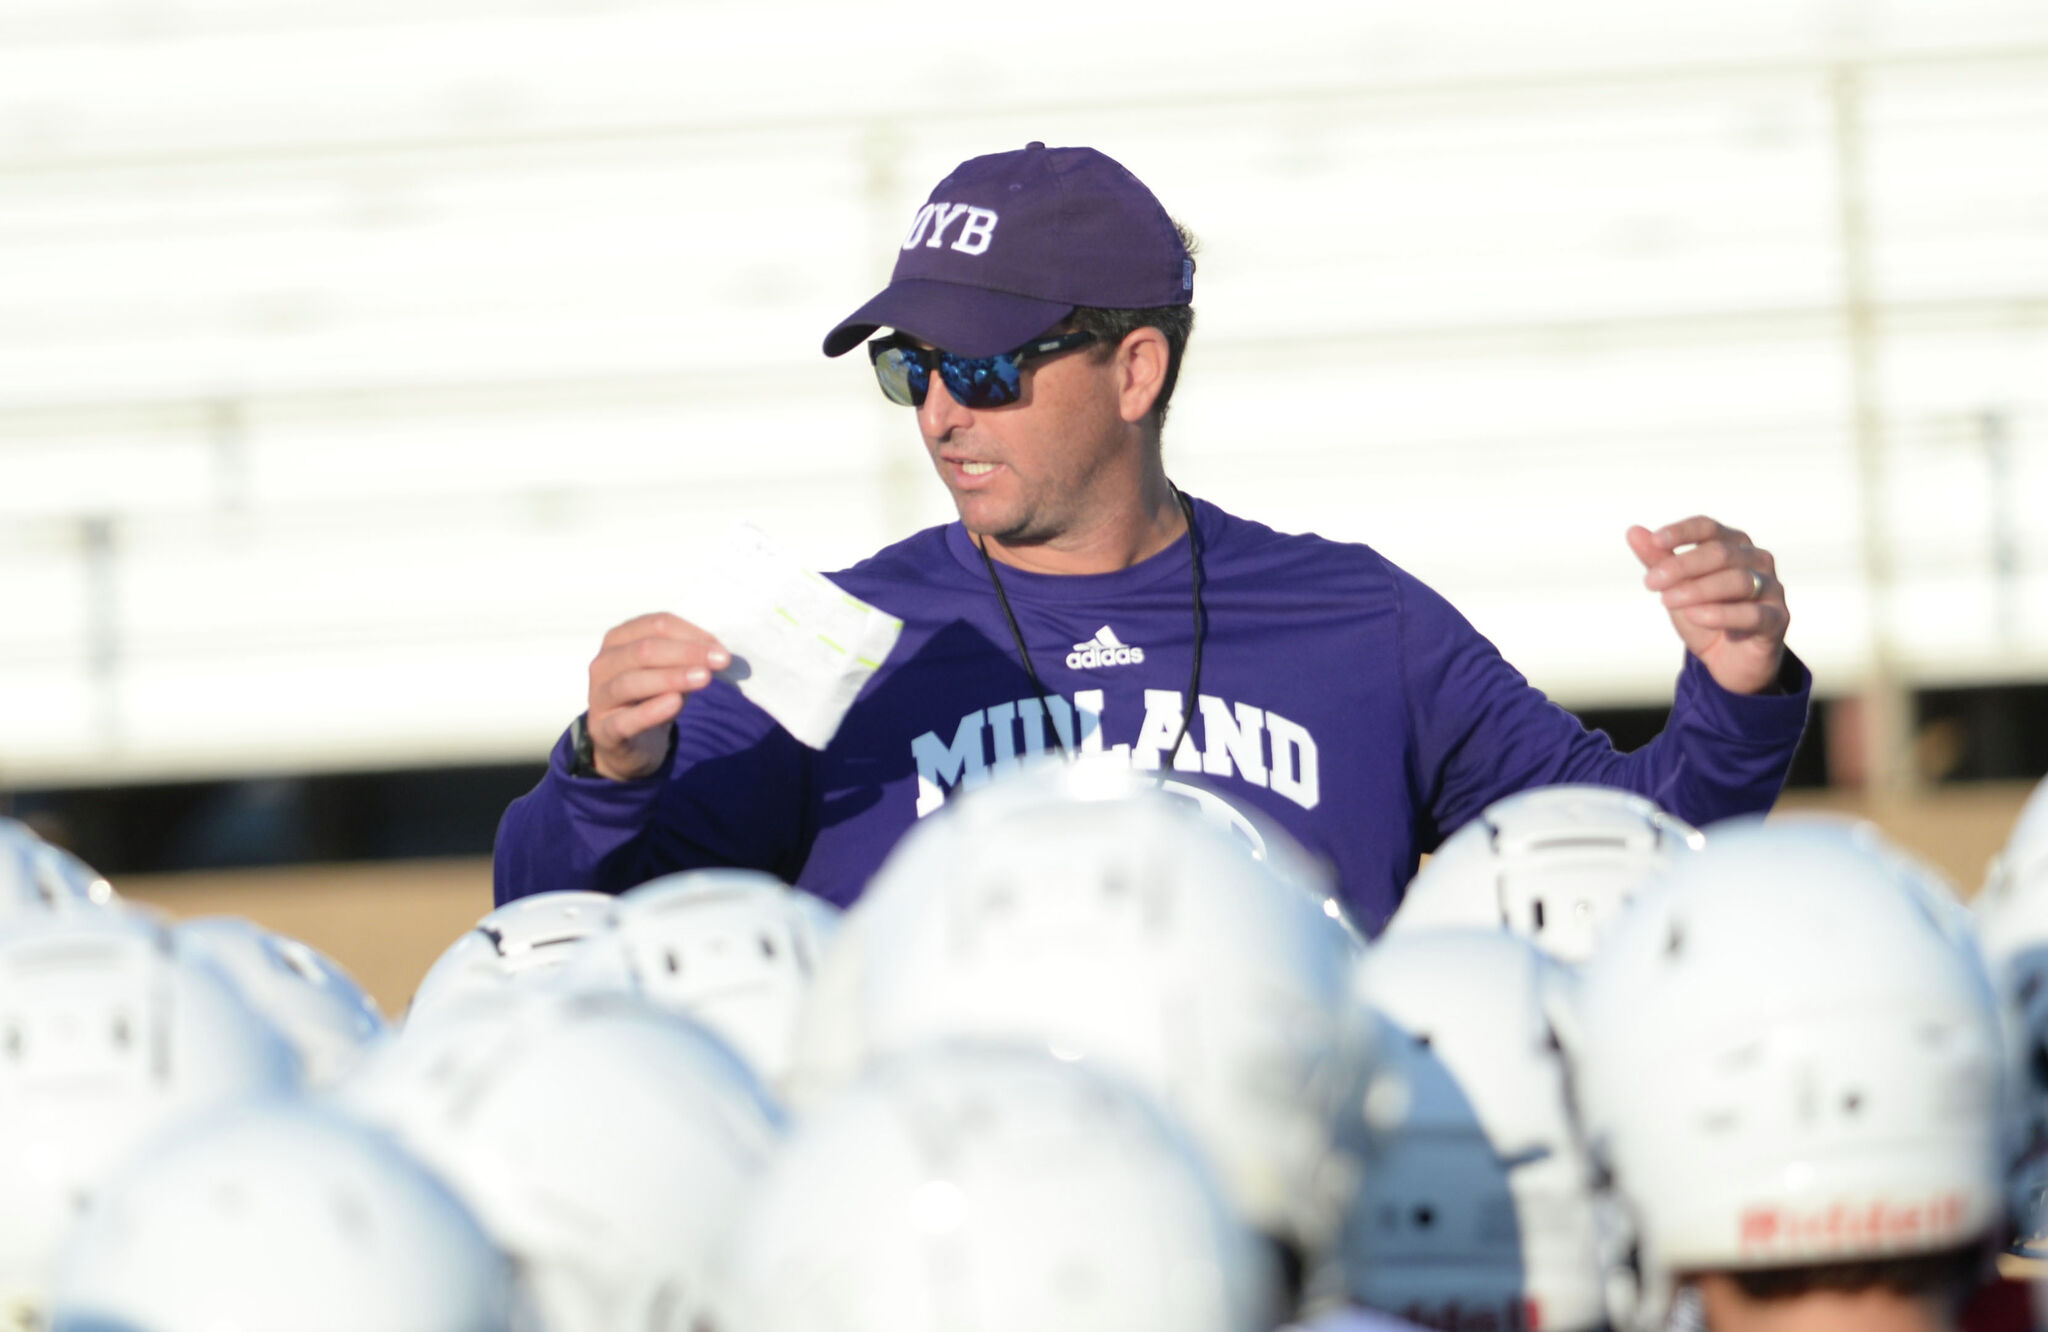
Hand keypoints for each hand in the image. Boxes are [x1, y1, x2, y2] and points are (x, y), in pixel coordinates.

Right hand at [585, 613, 730, 780]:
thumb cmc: (651, 698)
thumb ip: (688, 658)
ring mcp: (599, 696)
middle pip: (645, 650)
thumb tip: (719, 651)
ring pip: (632, 681)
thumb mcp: (670, 672)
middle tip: (722, 660)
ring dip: (672, 677)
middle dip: (687, 652)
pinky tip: (674, 703)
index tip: (722, 648)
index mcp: (619, 639)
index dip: (691, 633)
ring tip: (704, 678)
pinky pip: (625, 719)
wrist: (628, 745)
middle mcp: (604, 663)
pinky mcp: (603, 730)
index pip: (656, 625)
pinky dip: (651, 711)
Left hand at [1627, 517, 1788, 694]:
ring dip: (1698, 589)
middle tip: (1650, 582)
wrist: (1729, 661)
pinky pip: (1753, 614)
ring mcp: (1771, 589)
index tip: (1655, 541)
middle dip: (1682, 565)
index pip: (1709, 528)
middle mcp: (1757, 560)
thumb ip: (1658, 561)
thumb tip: (1633, 531)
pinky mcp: (1777, 619)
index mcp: (1734, 545)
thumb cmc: (1704, 616)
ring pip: (1737, 580)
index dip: (1682, 532)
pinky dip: (1722, 614)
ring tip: (1667, 601)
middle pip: (1720, 553)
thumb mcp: (1676, 589)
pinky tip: (1695, 616)